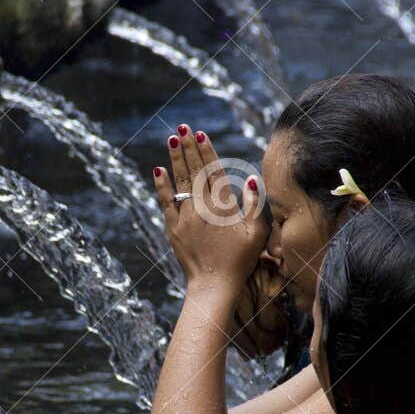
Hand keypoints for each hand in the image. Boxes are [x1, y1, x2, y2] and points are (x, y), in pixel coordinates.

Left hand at [153, 124, 266, 290]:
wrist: (214, 286)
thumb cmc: (240, 261)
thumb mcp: (256, 234)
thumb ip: (254, 205)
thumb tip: (250, 179)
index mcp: (224, 207)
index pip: (213, 172)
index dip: (206, 151)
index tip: (200, 134)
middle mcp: (203, 208)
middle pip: (194, 171)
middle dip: (188, 147)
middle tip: (183, 128)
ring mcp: (186, 218)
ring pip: (180, 182)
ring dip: (175, 159)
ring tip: (171, 140)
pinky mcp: (174, 230)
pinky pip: (166, 203)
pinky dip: (162, 185)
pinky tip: (158, 170)